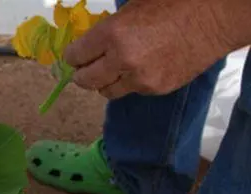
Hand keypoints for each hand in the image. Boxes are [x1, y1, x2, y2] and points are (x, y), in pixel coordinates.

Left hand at [63, 0, 233, 98]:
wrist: (213, 18)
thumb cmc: (172, 4)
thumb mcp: (131, 8)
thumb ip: (107, 29)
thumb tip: (89, 43)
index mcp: (112, 34)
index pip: (76, 56)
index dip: (73, 57)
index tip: (74, 57)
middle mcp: (121, 60)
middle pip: (85, 81)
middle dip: (81, 75)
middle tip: (83, 71)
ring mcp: (139, 78)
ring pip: (106, 91)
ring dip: (105, 82)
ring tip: (113, 71)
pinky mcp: (155, 89)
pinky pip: (131, 91)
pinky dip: (129, 83)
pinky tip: (140, 69)